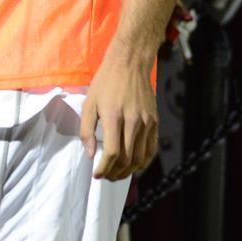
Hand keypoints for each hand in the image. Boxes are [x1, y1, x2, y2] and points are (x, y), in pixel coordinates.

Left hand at [81, 54, 158, 180]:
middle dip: (115, 173)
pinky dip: (143, 162)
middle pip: (127, 159)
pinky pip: (151, 149)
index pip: (113, 152)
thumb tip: (91, 154)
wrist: (130, 64)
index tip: (97, 174)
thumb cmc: (106, 83)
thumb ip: (87, 131)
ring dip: (128, 171)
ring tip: (117, 174)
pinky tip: (133, 166)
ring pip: (140, 158)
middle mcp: (134, 121)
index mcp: (114, 116)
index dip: (104, 168)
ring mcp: (147, 122)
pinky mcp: (155, 121)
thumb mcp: (89, 103)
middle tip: (106, 176)